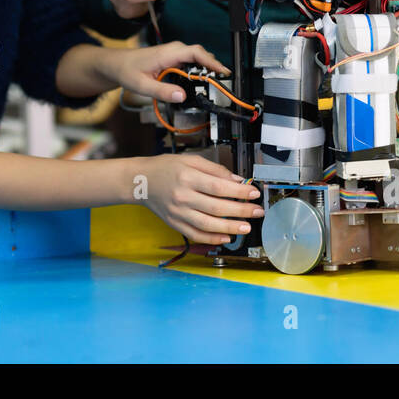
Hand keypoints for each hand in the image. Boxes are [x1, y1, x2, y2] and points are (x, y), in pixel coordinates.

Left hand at [104, 42, 229, 102]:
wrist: (116, 64)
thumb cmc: (126, 70)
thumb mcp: (142, 85)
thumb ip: (162, 91)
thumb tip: (182, 96)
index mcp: (168, 53)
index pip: (196, 53)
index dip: (212, 62)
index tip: (223, 72)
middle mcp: (174, 50)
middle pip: (201, 55)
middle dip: (213, 67)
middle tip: (222, 84)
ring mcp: (175, 53)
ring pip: (198, 58)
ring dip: (207, 70)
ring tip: (215, 86)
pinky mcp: (174, 59)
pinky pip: (191, 62)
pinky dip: (199, 71)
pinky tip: (201, 83)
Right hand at [136, 153, 262, 244]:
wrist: (141, 181)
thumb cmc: (166, 168)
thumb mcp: (190, 160)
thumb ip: (215, 169)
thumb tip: (237, 180)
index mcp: (187, 177)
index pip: (219, 187)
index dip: (239, 191)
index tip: (254, 192)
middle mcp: (182, 197)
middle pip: (217, 207)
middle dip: (241, 211)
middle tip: (257, 211)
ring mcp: (178, 213)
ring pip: (208, 225)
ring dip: (231, 227)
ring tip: (247, 227)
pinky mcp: (175, 224)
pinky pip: (196, 235)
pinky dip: (212, 239)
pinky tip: (226, 237)